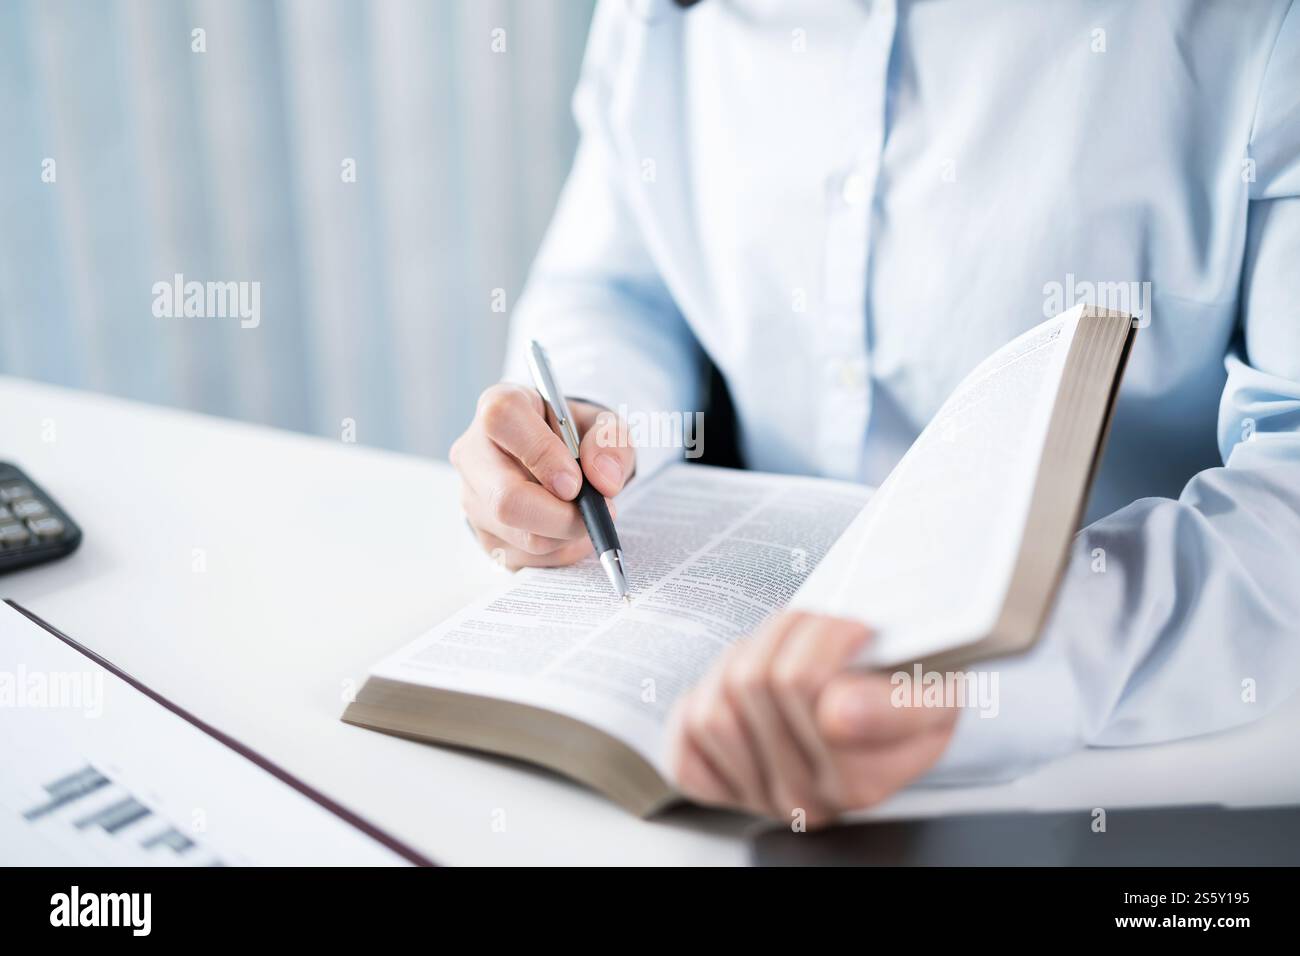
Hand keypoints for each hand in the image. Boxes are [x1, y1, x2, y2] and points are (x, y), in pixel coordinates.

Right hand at [450, 383, 634, 568]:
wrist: (560, 461)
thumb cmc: (578, 438)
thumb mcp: (605, 426)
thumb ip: (610, 441)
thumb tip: (603, 480)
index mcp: (500, 407)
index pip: (504, 422)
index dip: (543, 454)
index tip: (576, 482)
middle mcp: (474, 452)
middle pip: (505, 498)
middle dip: (561, 517)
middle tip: (595, 513)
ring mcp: (472, 497)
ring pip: (520, 535)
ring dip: (566, 535)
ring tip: (584, 515)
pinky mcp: (482, 534)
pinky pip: (524, 558)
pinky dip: (558, 551)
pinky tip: (567, 530)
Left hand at [666, 611, 958, 827]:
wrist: (874, 728)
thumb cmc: (900, 700)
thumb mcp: (935, 695)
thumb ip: (901, 703)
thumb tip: (838, 711)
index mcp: (866, 782)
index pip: (826, 705)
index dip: (832, 643)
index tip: (858, 629)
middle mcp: (810, 800)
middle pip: (768, 684)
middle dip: (796, 630)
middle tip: (823, 625)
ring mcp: (757, 795)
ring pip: (722, 703)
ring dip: (749, 655)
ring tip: (784, 651)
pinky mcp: (713, 784)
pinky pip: (687, 728)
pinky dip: (707, 692)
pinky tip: (745, 689)